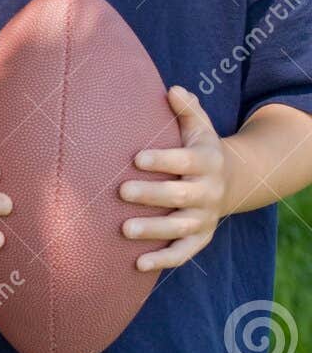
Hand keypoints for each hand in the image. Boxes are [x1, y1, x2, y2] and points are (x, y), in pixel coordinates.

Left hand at [121, 86, 227, 270]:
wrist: (231, 180)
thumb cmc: (199, 148)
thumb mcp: (199, 126)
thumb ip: (187, 108)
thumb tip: (172, 89)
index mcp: (205, 162)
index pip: (183, 161)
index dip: (162, 160)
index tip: (137, 157)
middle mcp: (207, 191)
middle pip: (179, 195)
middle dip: (151, 194)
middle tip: (121, 191)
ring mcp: (204, 217)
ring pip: (179, 227)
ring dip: (153, 230)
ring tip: (124, 230)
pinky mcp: (200, 237)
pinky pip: (183, 252)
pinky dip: (163, 260)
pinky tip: (138, 264)